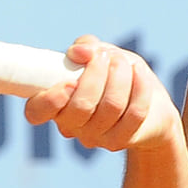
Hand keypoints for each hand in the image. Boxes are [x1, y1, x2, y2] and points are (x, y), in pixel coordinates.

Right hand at [22, 35, 179, 152]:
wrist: (151, 107)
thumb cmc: (116, 76)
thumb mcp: (101, 54)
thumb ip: (87, 47)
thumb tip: (79, 52)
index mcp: (56, 104)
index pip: (36, 112)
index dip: (49, 100)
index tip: (68, 82)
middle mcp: (72, 126)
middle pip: (80, 106)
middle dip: (96, 74)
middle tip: (105, 56)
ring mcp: (96, 137)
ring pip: (110, 106)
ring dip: (120, 75)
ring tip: (124, 61)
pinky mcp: (122, 141)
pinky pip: (134, 113)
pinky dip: (139, 87)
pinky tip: (140, 72)